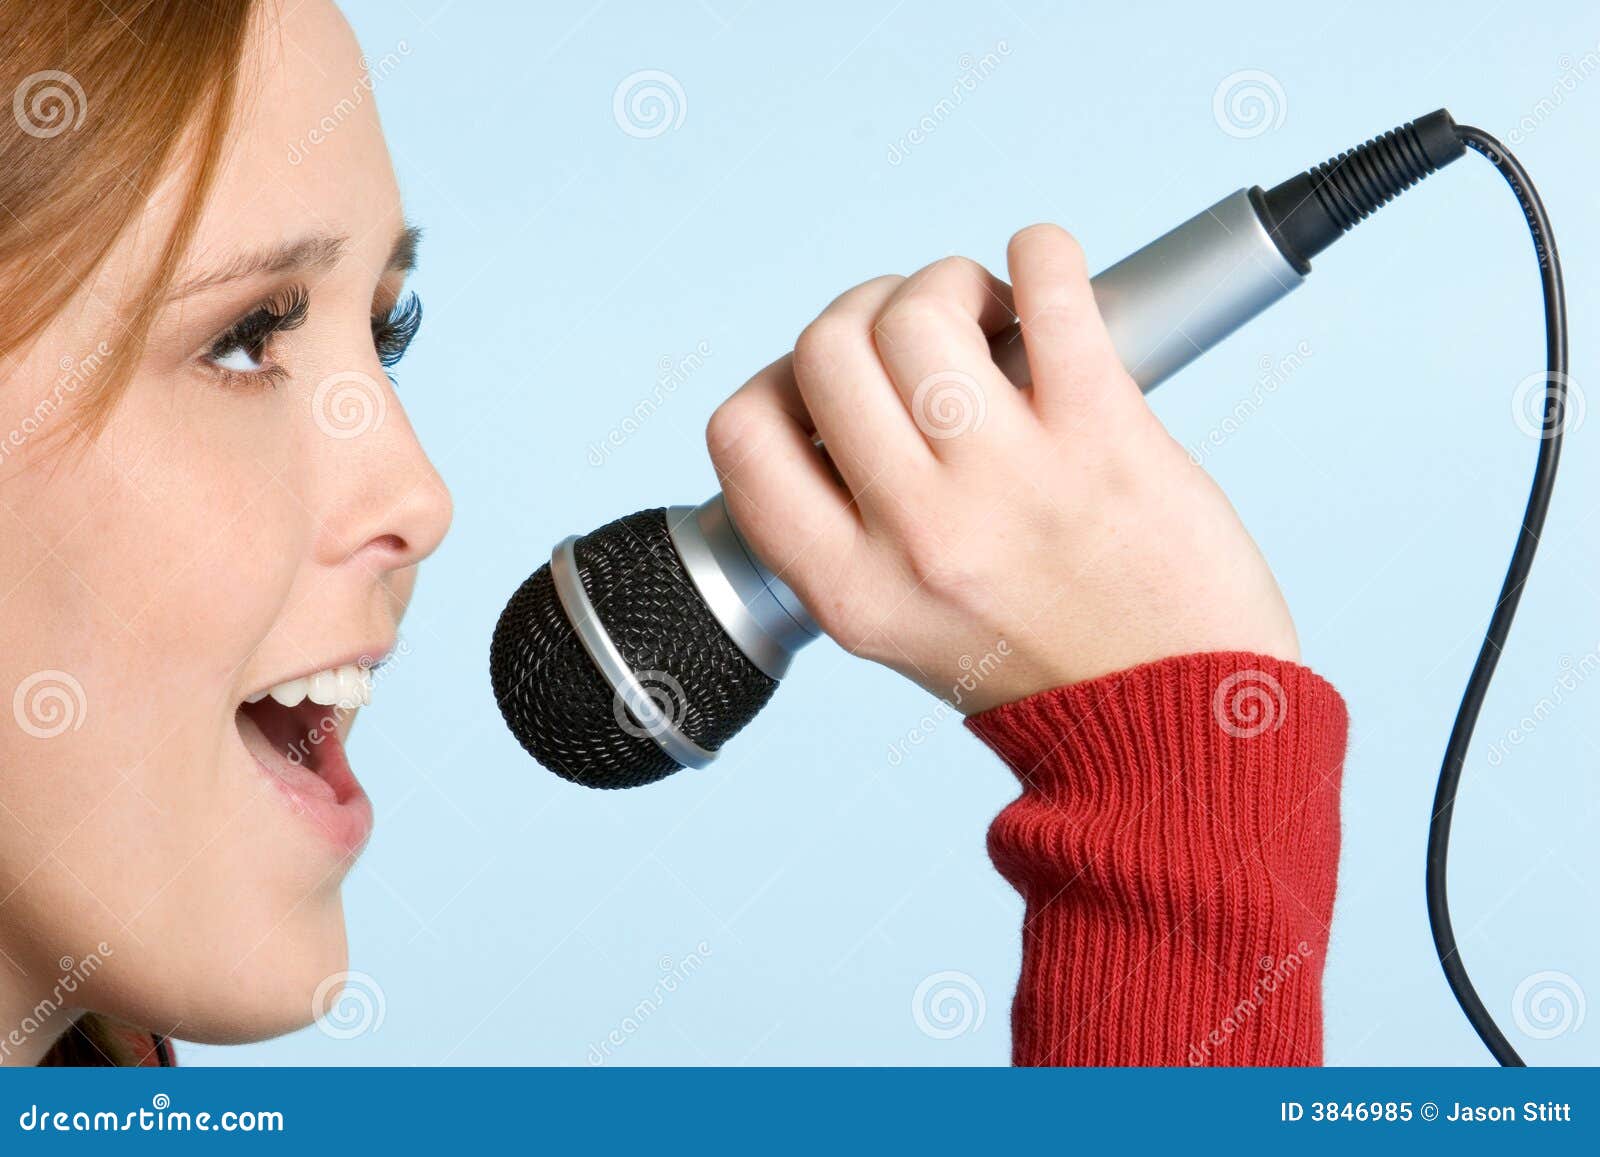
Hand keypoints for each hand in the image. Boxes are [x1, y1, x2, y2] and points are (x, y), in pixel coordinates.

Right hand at [705, 224, 1297, 714]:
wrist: (1181, 731)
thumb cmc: (1046, 672)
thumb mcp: (900, 627)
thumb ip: (849, 529)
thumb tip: (842, 391)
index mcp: (851, 589)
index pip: (742, 436)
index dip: (775, 385)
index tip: (829, 387)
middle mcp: (917, 534)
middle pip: (825, 350)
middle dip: (863, 313)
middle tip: (919, 336)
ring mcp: (1008, 482)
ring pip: (915, 314)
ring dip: (945, 284)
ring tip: (989, 318)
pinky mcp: (1103, 437)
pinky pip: (1049, 296)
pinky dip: (1042, 255)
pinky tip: (1046, 272)